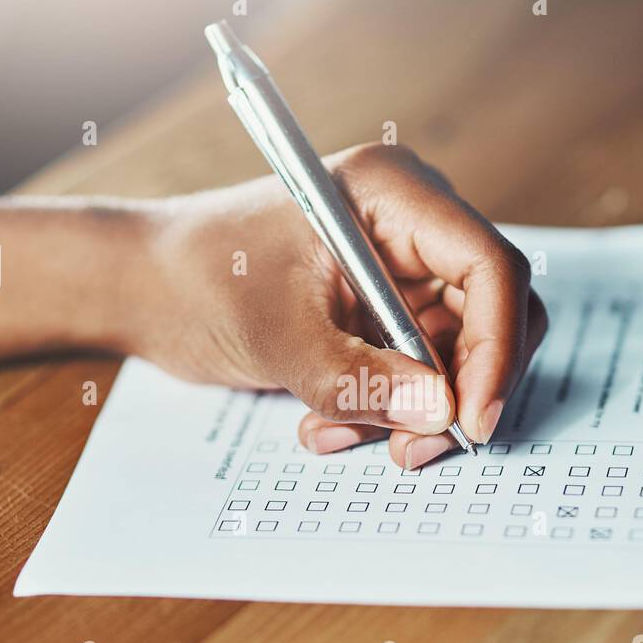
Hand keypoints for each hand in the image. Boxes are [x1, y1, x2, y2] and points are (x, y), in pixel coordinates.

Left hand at [131, 143, 546, 469]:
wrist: (147, 290)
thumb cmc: (197, 281)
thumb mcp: (277, 336)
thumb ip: (358, 379)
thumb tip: (441, 413)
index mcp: (392, 194)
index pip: (488, 266)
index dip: (496, 346)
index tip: (472, 418)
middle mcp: (410, 226)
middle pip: (489, 313)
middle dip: (457, 389)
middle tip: (415, 448)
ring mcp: (401, 270)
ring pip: (456, 355)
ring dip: (410, 412)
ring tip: (337, 433)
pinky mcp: (385, 312)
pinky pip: (417, 373)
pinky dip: (385, 410)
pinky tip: (329, 423)